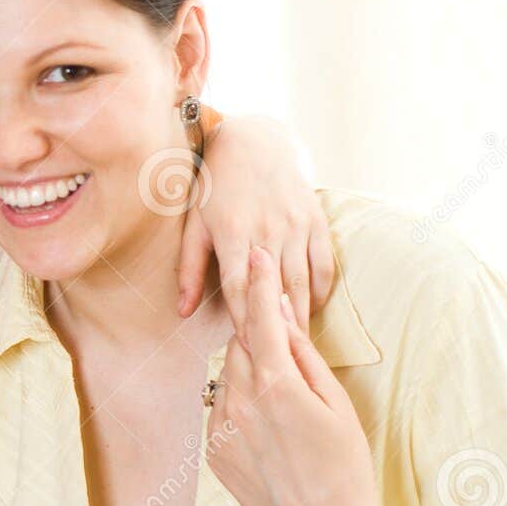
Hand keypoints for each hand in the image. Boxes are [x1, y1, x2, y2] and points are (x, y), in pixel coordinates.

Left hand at [177, 116, 334, 332]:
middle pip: (275, 293)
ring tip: (296, 348)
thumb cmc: (215, 185)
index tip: (245, 353)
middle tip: (276, 364)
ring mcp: (296, 226)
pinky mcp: (317, 221)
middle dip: (275, 330)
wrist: (254, 141)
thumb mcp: (195, 222)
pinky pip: (323, 266)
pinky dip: (319, 293)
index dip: (244, 325)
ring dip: (300, 318)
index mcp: (232, 233)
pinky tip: (311, 310)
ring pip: (302, 284)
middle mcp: (267, 231)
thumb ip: (189, 268)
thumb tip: (182, 312)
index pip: (240, 291)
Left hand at [206, 248, 400, 505]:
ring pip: (228, 376)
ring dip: (249, 375)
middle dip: (257, 339)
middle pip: (240, 345)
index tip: (256, 254)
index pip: (262, 318)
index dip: (260, 283)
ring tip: (282, 405)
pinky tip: (269, 433)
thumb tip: (283, 314)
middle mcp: (240, 401)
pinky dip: (239, 408)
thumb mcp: (336, 404)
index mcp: (276, 385)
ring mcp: (221, 426)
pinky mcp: (213, 449)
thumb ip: (303, 355)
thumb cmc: (344, 466)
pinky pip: (221, 410)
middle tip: (282, 351)